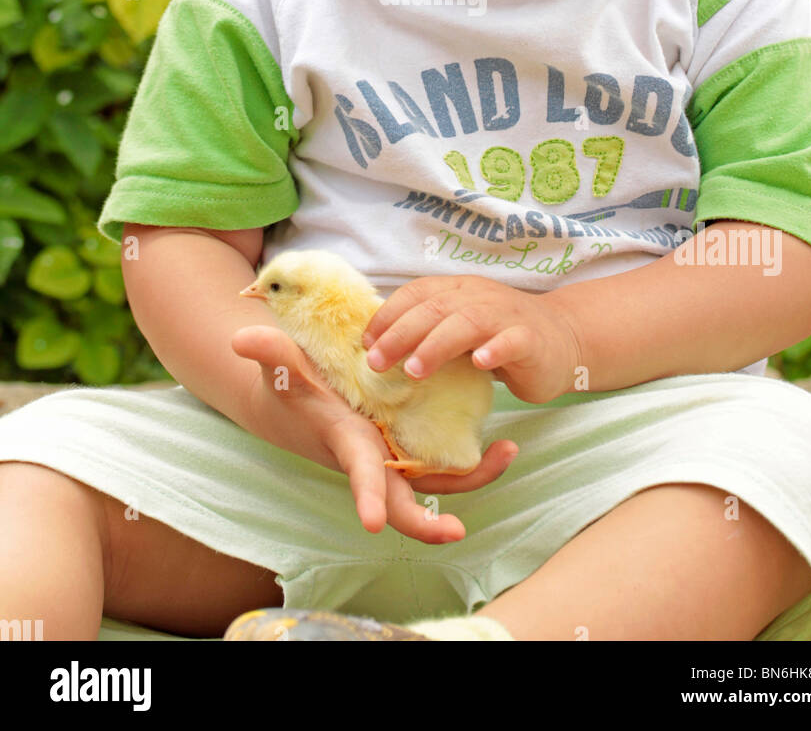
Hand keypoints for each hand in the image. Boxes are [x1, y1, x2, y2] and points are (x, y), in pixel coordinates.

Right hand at [231, 325, 517, 544]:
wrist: (301, 396)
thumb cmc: (293, 381)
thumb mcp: (283, 365)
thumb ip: (270, 354)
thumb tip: (241, 340)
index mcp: (346, 443)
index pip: (357, 475)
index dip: (364, 497)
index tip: (373, 523)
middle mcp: (374, 459)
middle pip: (402, 504)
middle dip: (427, 523)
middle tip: (455, 531)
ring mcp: (396, 456)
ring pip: (435, 481)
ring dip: (472, 478)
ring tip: (508, 452)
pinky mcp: (411, 446)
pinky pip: (446, 462)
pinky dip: (473, 460)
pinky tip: (503, 442)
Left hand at [362, 276, 578, 403]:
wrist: (563, 338)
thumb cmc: (500, 337)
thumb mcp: (460, 328)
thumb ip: (430, 331)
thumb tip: (379, 348)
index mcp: (458, 290)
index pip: (416, 293)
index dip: (388, 315)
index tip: (365, 343)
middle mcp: (479, 296)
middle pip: (435, 308)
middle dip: (400, 334)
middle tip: (376, 363)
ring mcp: (506, 316)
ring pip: (467, 322)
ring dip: (437, 345)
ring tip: (414, 371)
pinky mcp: (530, 340)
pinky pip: (510, 341)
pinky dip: (494, 349)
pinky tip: (479, 363)